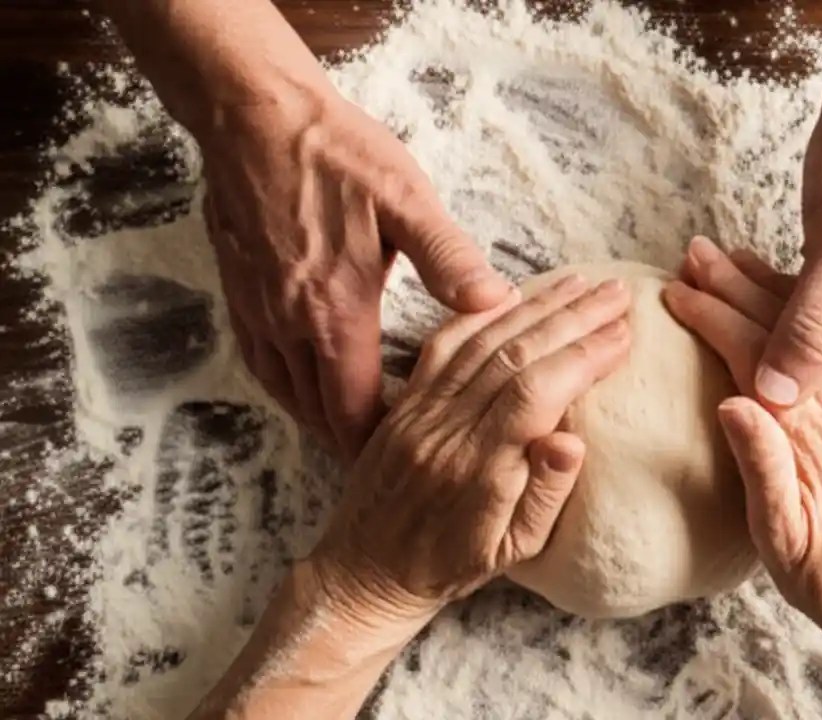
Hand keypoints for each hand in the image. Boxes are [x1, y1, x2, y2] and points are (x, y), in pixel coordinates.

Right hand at [201, 87, 509, 459]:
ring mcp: (258, 312)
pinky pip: (261, 363)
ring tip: (355, 437)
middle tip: (390, 463)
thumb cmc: (334, 154)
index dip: (382, 446)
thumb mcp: (404, 200)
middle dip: (354, 444)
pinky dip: (288, 388)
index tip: (410, 464)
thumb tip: (496, 301)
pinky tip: (307, 384)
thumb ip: (448, 257)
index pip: (356, 411)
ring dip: (321, 420)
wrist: (251, 115)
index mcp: (334, 314)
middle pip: (319, 414)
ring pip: (286, 394)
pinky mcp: (239, 293)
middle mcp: (288, 326)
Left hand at [310, 276, 630, 623]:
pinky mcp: (404, 401)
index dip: (583, 357)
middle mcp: (446, 431)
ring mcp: (421, 411)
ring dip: (537, 305)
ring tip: (581, 284)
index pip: (537, 393)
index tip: (622, 334)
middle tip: (617, 293)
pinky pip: (443, 343)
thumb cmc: (448, 567)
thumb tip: (572, 440)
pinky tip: (514, 293)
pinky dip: (482, 312)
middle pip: (516, 354)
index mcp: (478, 471)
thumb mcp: (510, 552)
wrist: (365, 572)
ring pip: (483, 340)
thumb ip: (543, 496)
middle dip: (572, 317)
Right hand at [668, 241, 821, 630]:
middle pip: (792, 327)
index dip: (716, 317)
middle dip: (737, 286)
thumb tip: (732, 405)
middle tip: (693, 255)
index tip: (679, 293)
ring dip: (773, 286)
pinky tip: (786, 287)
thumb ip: (764, 471)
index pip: (761, 352)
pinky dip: (817, 307)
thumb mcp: (786, 542)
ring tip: (729, 258)